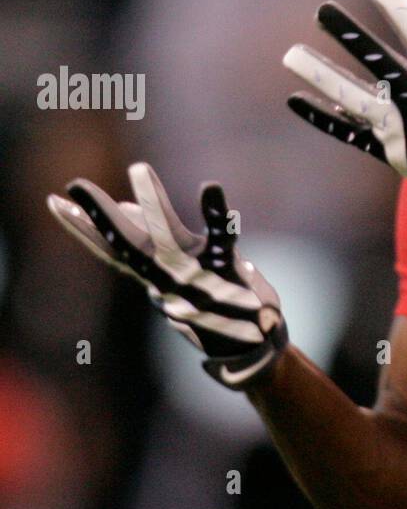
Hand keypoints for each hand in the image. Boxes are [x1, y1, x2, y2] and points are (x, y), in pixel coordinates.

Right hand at [46, 162, 286, 391]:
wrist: (252, 341)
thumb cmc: (212, 299)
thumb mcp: (178, 271)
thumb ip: (153, 241)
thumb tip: (126, 206)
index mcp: (154, 274)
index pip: (111, 248)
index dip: (81, 227)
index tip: (54, 202)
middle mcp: (168, 275)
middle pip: (127, 244)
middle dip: (99, 216)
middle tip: (73, 185)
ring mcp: (197, 273)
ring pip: (168, 236)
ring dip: (153, 203)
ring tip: (137, 168)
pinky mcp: (228, 269)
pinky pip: (222, 237)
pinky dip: (216, 213)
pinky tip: (209, 187)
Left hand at [283, 0, 406, 223]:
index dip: (401, 11)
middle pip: (377, 64)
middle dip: (349, 35)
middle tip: (321, 10)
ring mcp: (400, 131)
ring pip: (353, 99)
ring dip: (320, 75)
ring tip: (289, 55)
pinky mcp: (389, 152)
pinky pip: (350, 133)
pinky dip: (324, 117)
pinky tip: (297, 100)